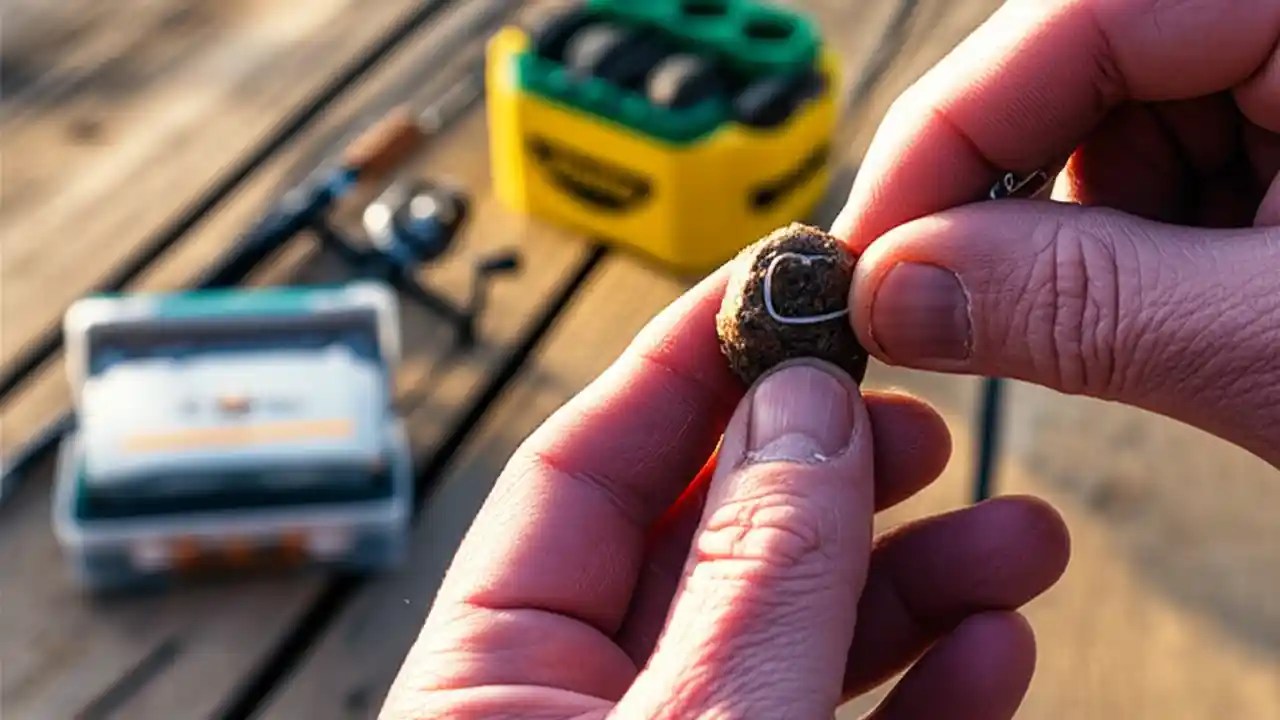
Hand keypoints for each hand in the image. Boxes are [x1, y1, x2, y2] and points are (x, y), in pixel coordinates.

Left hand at [379, 269, 1067, 718]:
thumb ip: (752, 573)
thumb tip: (801, 408)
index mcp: (490, 681)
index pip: (579, 471)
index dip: (687, 365)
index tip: (781, 287)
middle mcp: (575, 705)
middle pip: (708, 539)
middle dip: (828, 472)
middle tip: (912, 418)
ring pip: (792, 632)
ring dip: (911, 580)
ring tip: (1013, 542)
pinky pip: (837, 719)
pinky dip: (923, 683)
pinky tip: (989, 644)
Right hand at [833, 0, 1279, 465]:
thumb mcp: (1273, 344)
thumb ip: (1075, 301)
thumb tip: (887, 290)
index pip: (1080, 16)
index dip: (947, 133)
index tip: (865, 258)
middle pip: (1082, 73)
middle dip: (1012, 207)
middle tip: (941, 317)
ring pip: (1117, 136)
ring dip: (1085, 246)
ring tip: (1150, 336)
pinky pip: (1173, 181)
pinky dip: (1141, 262)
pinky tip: (1177, 321)